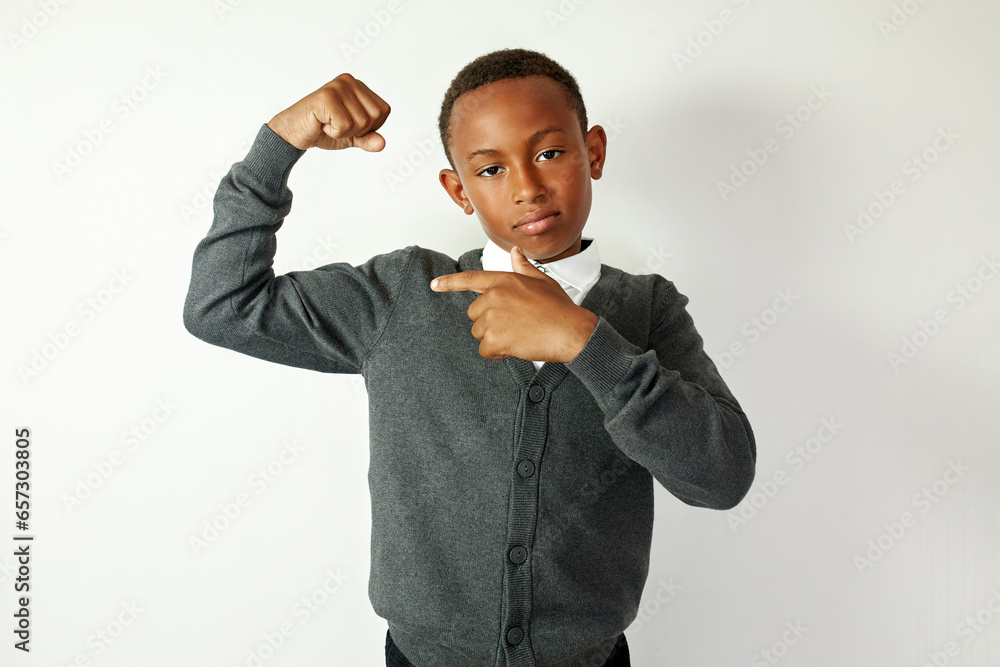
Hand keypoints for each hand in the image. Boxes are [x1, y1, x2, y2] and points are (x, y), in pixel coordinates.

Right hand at [266, 73, 390, 150]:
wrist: (293, 133)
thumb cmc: (322, 130)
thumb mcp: (352, 137)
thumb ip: (368, 139)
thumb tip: (382, 143)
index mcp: (359, 86)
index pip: (383, 111)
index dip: (369, 126)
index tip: (348, 124)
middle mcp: (350, 81)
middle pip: (374, 117)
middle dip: (357, 130)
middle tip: (336, 125)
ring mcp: (338, 86)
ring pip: (361, 122)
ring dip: (344, 132)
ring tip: (328, 124)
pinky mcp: (326, 96)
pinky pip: (345, 126)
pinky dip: (334, 133)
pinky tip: (322, 124)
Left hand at [430, 246, 598, 361]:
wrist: (570, 331)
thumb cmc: (559, 308)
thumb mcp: (542, 281)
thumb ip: (523, 267)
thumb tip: (516, 251)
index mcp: (504, 280)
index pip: (470, 279)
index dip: (449, 283)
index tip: (434, 285)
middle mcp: (494, 296)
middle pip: (474, 314)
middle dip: (489, 322)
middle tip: (515, 325)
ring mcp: (493, 317)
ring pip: (480, 333)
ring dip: (495, 338)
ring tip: (519, 335)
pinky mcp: (495, 338)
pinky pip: (485, 350)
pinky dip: (497, 353)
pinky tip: (516, 347)